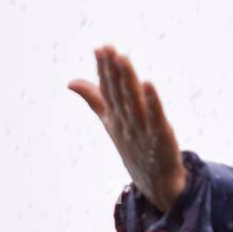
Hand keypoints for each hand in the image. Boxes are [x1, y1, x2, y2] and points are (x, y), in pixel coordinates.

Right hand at [69, 45, 187, 212]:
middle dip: (114, 71)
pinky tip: (149, 84)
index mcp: (115, 117)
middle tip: (109, 49)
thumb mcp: (111, 122)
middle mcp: (126, 123)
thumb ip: (95, 100)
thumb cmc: (134, 147)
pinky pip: (155, 118)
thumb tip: (71, 81)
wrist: (156, 183)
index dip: (104, 70)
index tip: (100, 48)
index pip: (107, 90)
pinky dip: (152, 102)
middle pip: (119, 93)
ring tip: (123, 59)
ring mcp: (142, 131)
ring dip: (128, 81)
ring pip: (133, 102)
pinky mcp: (161, 137)